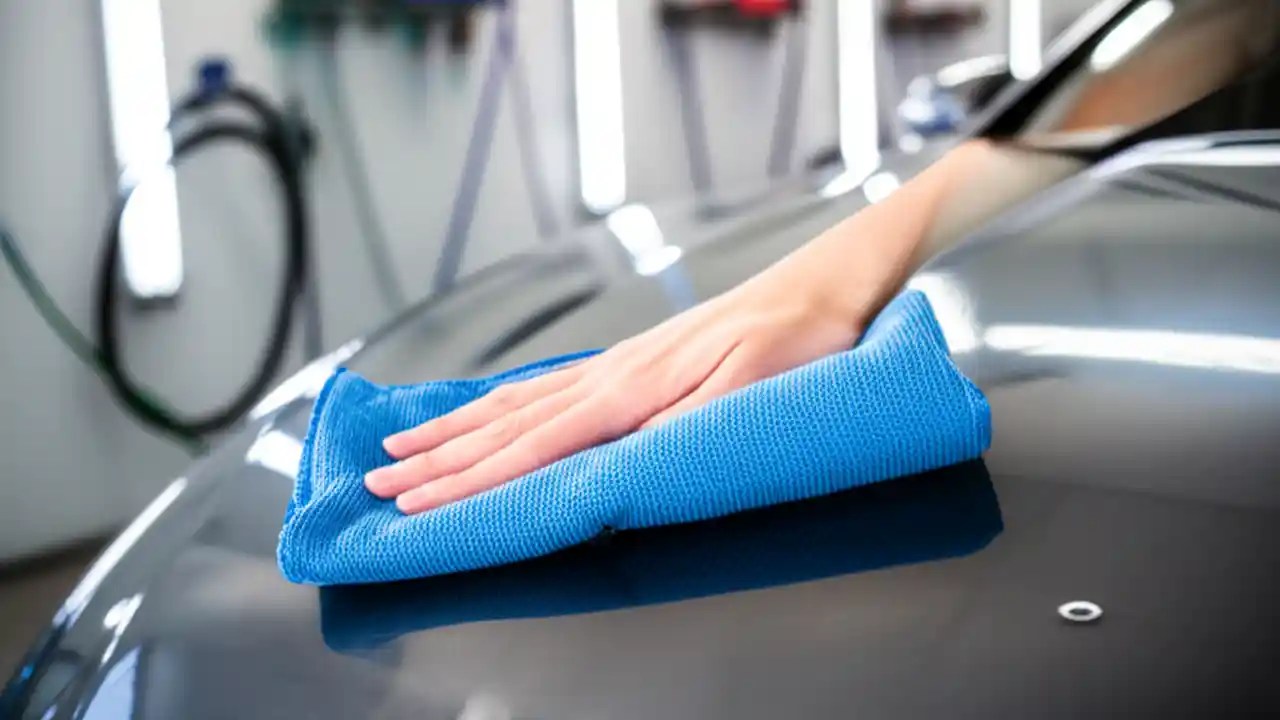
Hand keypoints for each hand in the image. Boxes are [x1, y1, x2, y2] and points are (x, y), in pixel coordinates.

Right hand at [365, 274, 863, 513]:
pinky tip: (493, 408)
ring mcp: (618, 366)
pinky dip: (505, 403)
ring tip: (409, 446)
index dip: (468, 480)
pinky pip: (550, 386)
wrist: (821, 288)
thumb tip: (609, 464)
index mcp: (630, 390)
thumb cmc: (796, 340)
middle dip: (441, 460)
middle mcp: (611, 375)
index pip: (530, 445)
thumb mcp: (749, 391)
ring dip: (459, 430)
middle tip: (382, 483)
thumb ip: (676, 428)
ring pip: (519, 403)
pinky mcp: (634, 362)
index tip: (416, 504)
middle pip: (507, 425)